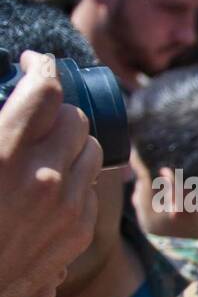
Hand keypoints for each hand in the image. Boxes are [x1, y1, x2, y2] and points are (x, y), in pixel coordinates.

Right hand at [0, 51, 100, 296]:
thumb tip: (7, 107)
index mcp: (5, 152)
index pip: (46, 90)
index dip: (42, 68)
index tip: (34, 65)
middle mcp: (43, 177)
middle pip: (75, 119)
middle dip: (57, 110)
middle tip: (37, 113)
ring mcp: (67, 206)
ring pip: (90, 152)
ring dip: (71, 143)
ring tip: (46, 148)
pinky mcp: (78, 231)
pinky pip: (90, 188)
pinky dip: (74, 179)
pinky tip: (50, 184)